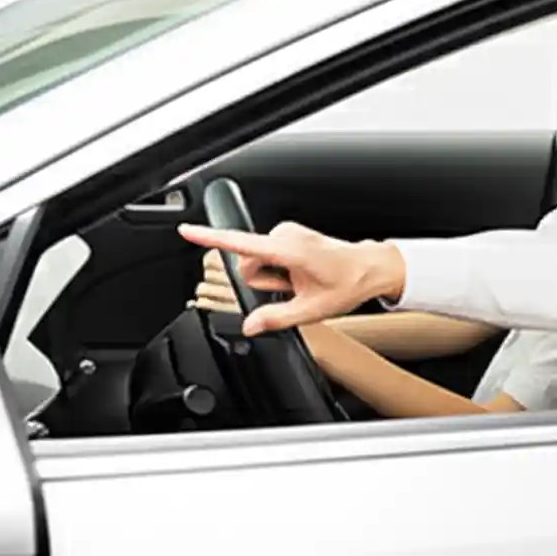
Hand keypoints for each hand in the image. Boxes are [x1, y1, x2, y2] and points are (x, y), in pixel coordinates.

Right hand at [177, 221, 404, 336]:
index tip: (186, 230)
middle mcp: (285, 235)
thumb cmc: (349, 283)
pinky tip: (301, 275)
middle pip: (248, 264)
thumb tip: (250, 326)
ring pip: (258, 262)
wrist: (370, 267)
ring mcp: (288, 233)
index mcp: (289, 249)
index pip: (240, 244)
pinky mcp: (289, 234)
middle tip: (294, 289)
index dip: (210, 238)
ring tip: (301, 281)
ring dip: (274, 277)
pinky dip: (280, 270)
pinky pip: (269, 256)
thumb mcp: (312, 309)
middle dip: (264, 283)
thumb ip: (276, 318)